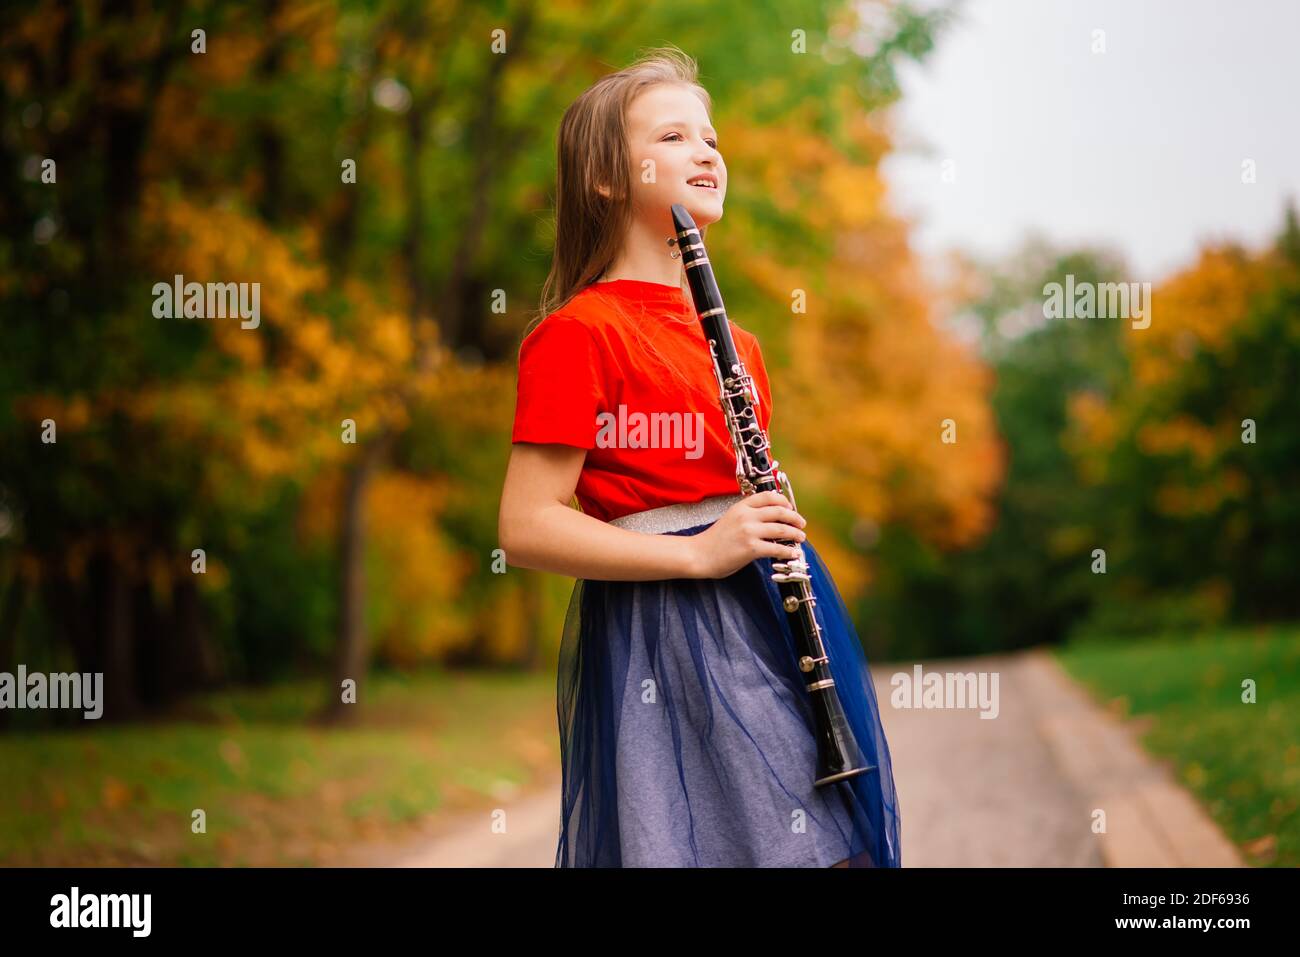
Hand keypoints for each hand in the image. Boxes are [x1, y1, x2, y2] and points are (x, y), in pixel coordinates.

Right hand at [683, 490, 806, 578]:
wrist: (698, 554)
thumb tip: (770, 521)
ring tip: (801, 538)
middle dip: (794, 517)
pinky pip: (776, 548)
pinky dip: (788, 551)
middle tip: (801, 524)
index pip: (768, 496)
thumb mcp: (730, 519)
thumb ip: (748, 516)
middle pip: (779, 511)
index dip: (784, 501)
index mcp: (741, 507)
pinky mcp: (751, 548)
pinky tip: (792, 553)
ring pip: (781, 529)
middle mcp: (746, 516)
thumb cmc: (714, 540)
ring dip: (795, 534)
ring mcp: (749, 531)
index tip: (791, 508)